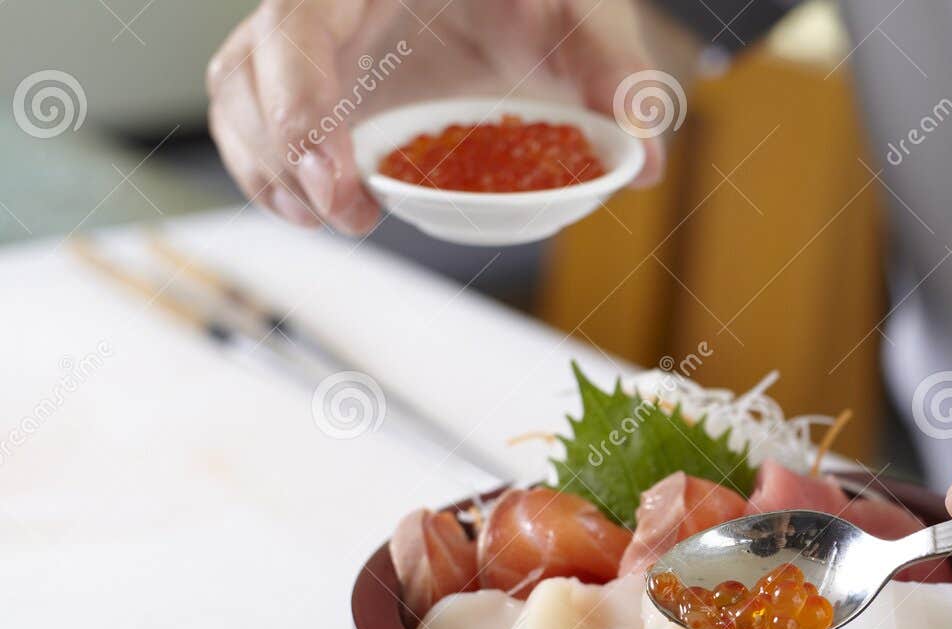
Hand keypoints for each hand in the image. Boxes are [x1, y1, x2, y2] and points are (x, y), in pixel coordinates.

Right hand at [207, 0, 665, 232]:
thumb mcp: (586, 15)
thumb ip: (616, 73)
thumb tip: (648, 153)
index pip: (302, 22)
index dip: (300, 100)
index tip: (335, 177)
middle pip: (252, 62)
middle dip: (281, 150)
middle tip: (345, 216)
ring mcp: (309, 30)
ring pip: (236, 88)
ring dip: (266, 165)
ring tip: (330, 218)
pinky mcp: (307, 67)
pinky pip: (250, 109)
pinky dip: (268, 165)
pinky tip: (318, 206)